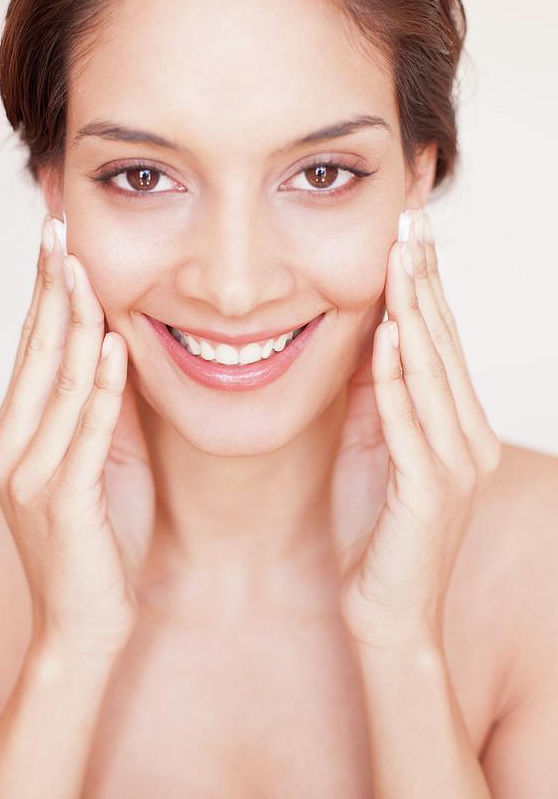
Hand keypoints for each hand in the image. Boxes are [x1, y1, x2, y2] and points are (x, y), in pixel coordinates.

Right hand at [0, 216, 155, 660]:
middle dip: (49, 291)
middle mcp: (15, 449)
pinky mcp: (64, 502)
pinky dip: (101, 387)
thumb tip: (118, 347)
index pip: (31, 353)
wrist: (85, 625)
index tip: (54, 245)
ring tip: (83, 269)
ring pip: (56, 384)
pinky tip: (112, 344)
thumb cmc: (99, 539)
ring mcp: (34, 476)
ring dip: (73, 323)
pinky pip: (86, 433)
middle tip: (56, 232)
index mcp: (20, 437)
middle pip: (35, 355)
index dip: (42, 296)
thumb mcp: (99, 463)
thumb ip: (100, 411)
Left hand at [330, 209, 501, 651]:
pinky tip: (390, 336)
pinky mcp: (431, 494)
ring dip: (416, 313)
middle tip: (411, 219)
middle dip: (425, 280)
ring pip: (433, 374)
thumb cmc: (377, 533)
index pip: (441, 341)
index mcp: (458, 425)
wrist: (389, 616)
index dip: (426, 284)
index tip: (410, 231)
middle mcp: (468, 438)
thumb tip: (366, 335)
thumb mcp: (376, 449)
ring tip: (401, 258)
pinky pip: (410, 425)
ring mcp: (455, 466)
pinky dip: (399, 380)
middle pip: (444, 344)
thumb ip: (378, 397)